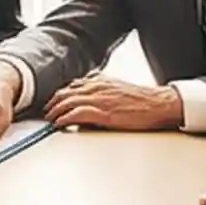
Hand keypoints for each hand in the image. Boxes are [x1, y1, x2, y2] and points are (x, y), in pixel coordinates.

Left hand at [43, 74, 183, 129]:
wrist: (158, 104)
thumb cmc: (141, 100)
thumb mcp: (118, 89)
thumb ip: (102, 91)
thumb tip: (90, 100)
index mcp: (99, 81)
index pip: (72, 86)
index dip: (60, 95)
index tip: (54, 102)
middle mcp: (96, 87)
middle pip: (65, 93)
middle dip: (53, 103)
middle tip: (47, 112)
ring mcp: (99, 99)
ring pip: (68, 102)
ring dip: (56, 111)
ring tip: (50, 119)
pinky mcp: (103, 113)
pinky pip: (77, 114)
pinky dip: (65, 118)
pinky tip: (60, 123)